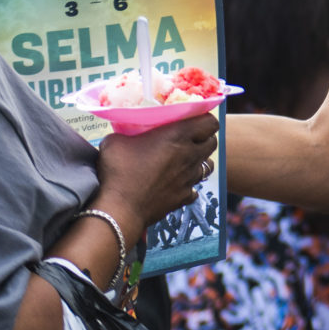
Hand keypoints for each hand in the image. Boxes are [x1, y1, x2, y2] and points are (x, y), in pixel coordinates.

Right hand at [94, 113, 219, 235]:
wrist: (120, 209)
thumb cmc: (118, 171)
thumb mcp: (115, 140)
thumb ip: (127, 132)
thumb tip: (124, 132)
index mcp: (178, 136)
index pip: (211, 123)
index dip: (205, 120)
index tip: (193, 120)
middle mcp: (190, 155)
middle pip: (212, 142)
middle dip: (204, 138)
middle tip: (188, 138)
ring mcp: (190, 178)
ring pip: (208, 165)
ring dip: (200, 160)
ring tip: (184, 160)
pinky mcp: (184, 196)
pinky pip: (195, 187)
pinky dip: (188, 184)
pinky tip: (175, 183)